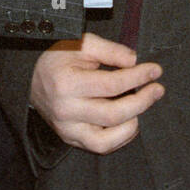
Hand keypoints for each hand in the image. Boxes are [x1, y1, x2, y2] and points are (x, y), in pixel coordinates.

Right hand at [30, 32, 163, 153]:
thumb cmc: (59, 59)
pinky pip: (101, 146)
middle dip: (142, 102)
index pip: (111, 85)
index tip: (155, 71)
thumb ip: (110, 50)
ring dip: (132, 124)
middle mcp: (66, 110)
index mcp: (67, 83)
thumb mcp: (82, 43)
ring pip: (108, 139)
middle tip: (157, 89)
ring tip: (142, 106)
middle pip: (114, 114)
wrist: (32, 80)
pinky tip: (130, 120)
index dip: (138, 77)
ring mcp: (67, 129)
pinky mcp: (70, 139)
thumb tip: (135, 61)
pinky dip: (120, 137)